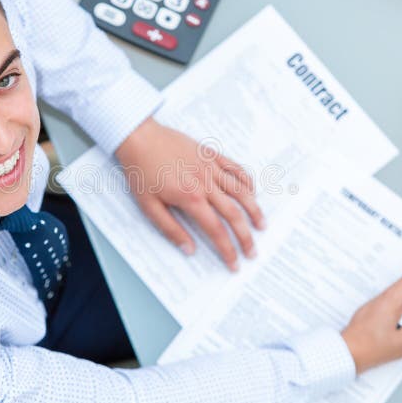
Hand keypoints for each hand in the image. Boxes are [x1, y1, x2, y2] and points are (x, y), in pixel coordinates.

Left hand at [115, 118, 264, 270]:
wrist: (139, 138)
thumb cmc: (141, 172)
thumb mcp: (149, 206)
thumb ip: (171, 229)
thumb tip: (189, 250)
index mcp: (191, 198)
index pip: (216, 230)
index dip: (228, 249)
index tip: (235, 264)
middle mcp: (206, 183)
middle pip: (234, 214)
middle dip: (245, 236)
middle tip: (252, 252)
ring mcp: (211, 167)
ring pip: (241, 191)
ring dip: (254, 210)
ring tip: (262, 225)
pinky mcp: (211, 154)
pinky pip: (235, 168)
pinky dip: (246, 181)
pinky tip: (252, 192)